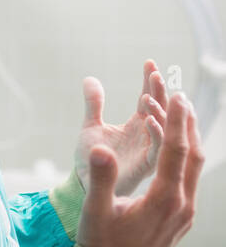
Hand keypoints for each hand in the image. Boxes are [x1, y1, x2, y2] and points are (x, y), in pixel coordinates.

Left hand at [74, 59, 168, 196]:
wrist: (84, 183)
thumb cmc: (91, 157)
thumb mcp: (90, 126)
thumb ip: (94, 104)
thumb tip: (90, 78)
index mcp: (137, 124)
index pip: (148, 98)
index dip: (150, 81)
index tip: (149, 63)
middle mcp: (147, 135)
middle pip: (160, 108)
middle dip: (160, 91)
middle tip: (156, 74)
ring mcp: (148, 149)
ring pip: (163, 126)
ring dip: (158, 110)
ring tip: (147, 96)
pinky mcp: (146, 165)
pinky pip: (157, 148)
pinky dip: (155, 133)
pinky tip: (148, 120)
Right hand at [76, 92, 201, 246]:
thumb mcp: (96, 212)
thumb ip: (101, 178)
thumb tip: (99, 148)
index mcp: (164, 199)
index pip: (176, 151)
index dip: (175, 120)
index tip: (175, 95)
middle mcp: (182, 206)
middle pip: (193, 156)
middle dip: (188, 125)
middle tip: (180, 99)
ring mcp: (184, 215)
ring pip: (193, 170)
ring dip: (187, 143)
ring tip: (178, 120)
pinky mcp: (179, 221)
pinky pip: (187, 183)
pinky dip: (181, 161)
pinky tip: (170, 156)